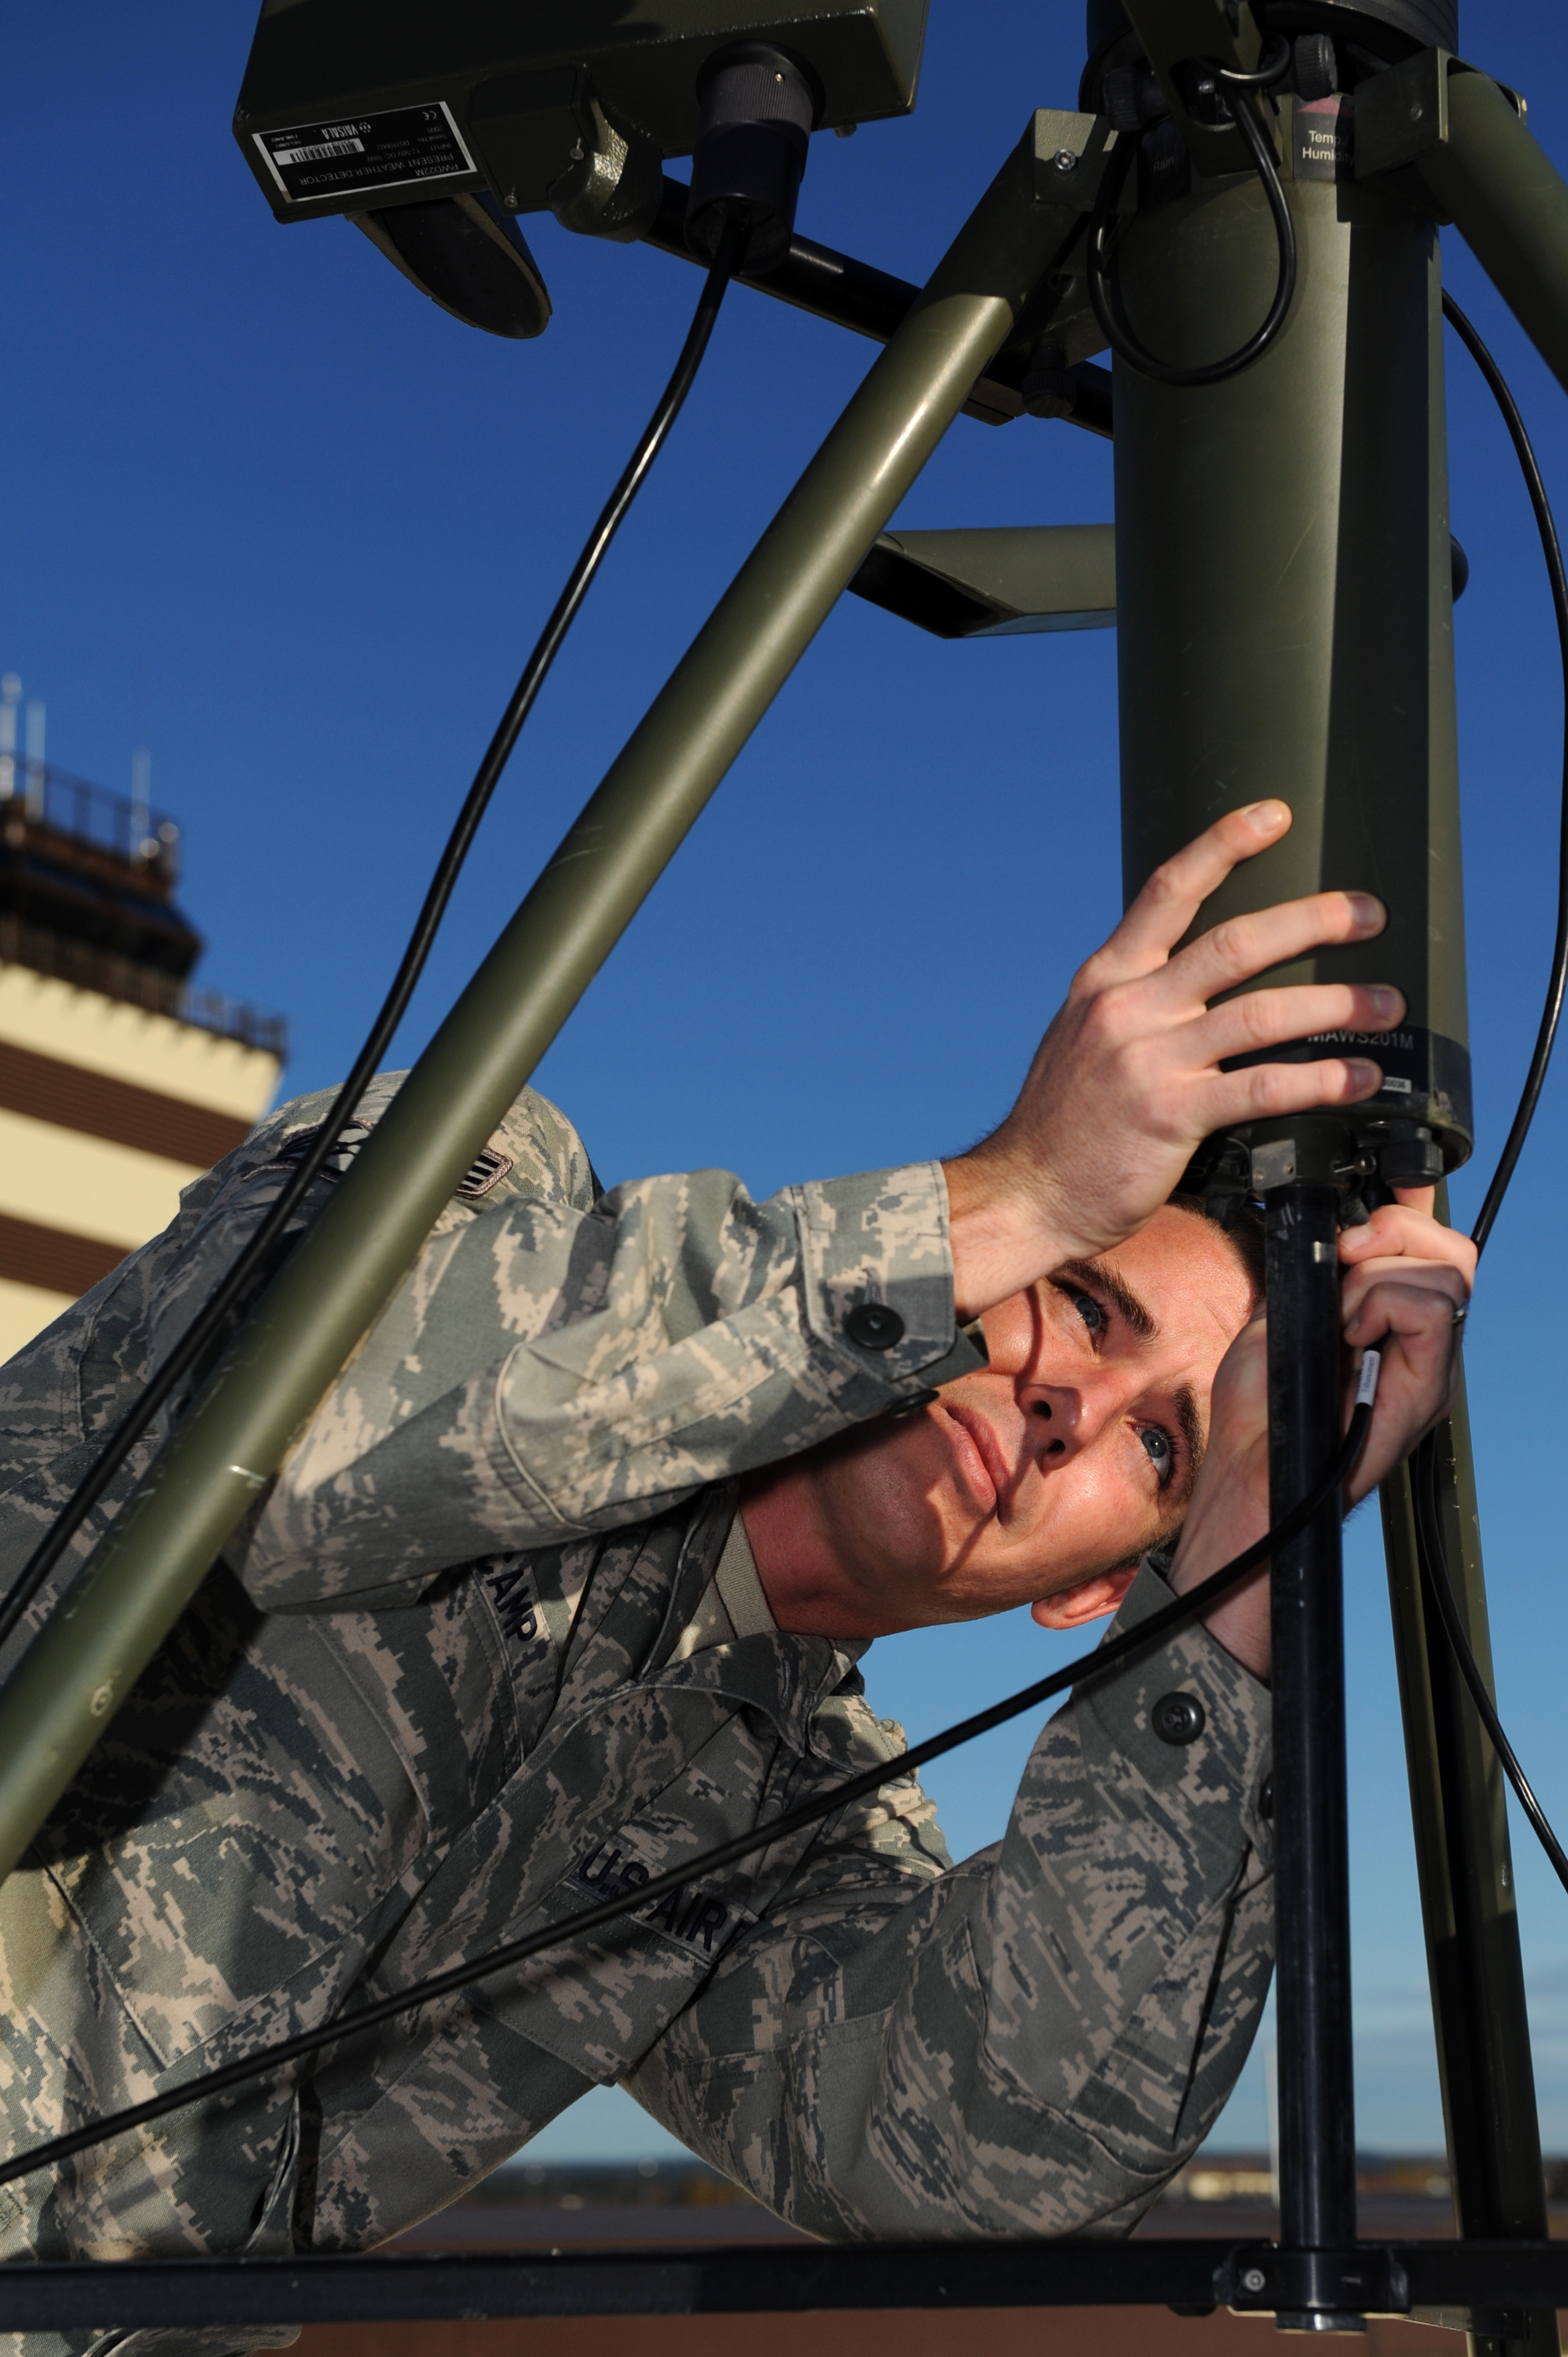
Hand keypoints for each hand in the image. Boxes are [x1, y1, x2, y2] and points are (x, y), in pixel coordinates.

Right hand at [942, 802, 1402, 1317]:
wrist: (1024, 1192)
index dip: (1223, 846)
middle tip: (1370, 913)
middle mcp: (1128, 1008)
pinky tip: (1357, 1077)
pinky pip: (1262, 1088)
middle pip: (1234, 943)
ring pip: (1261, 1013)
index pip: (1168, 892)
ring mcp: (1149, 1061)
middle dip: (1313, 920)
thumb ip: (1135, 1003)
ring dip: (1336, 1003)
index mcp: (1106, 981)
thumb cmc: (1061, 1125)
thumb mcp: (1082, 1039)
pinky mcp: (1171, 1116)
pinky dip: (1319, 1080)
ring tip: (1385, 1004)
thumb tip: (1190, 980)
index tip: (1272, 817)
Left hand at [1167, 1195, 1473, 1679]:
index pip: (1429, 1247)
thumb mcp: (1278, 1321)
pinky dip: (1382, 1305)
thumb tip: (1334, 1234)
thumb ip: (1314, 1276)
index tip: (1346, 1231)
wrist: (1251, 1475)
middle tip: (1343, 1261)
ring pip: (1445, 1276)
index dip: (1401, 1216)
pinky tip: (1348, 1335)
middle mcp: (1420, 1345)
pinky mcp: (1426, 1391)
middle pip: (1451, 1252)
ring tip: (1337, 1320)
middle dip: (1393, 1233)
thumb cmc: (1259, 1413)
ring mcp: (1428, 1368)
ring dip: (1375, 1280)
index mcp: (1387, 1323)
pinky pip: (1431, 1313)